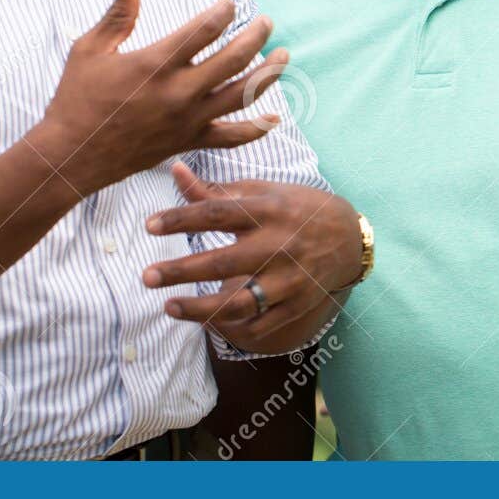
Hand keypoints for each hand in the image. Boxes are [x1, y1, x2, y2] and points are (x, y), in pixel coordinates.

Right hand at [29, 0, 287, 194]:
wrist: (72, 155)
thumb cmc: (76, 97)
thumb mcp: (90, 49)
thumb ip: (117, 14)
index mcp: (156, 63)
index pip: (204, 29)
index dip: (223, 12)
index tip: (229, 4)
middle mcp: (179, 91)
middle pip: (233, 58)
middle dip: (256, 36)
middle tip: (267, 22)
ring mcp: (188, 119)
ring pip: (241, 94)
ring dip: (267, 74)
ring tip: (283, 57)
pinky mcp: (188, 141)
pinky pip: (231, 137)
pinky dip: (255, 129)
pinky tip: (274, 118)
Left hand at [142, 162, 362, 348]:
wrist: (350, 239)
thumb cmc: (298, 209)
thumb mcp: (263, 192)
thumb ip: (216, 189)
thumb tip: (175, 170)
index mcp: (268, 211)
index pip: (217, 213)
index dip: (181, 219)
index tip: (149, 226)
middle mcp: (278, 245)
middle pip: (222, 262)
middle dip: (181, 271)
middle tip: (147, 276)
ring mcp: (288, 280)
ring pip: (239, 302)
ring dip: (199, 309)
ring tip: (169, 307)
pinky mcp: (295, 305)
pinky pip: (258, 326)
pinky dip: (229, 329)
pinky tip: (204, 323)